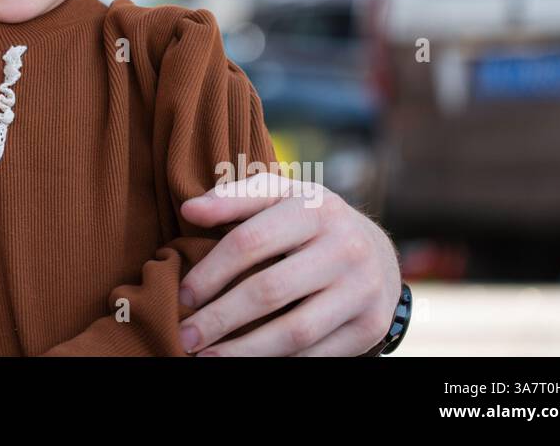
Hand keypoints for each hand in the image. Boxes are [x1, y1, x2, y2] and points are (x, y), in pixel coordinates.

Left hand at [176, 172, 399, 355]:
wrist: (377, 252)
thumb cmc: (308, 221)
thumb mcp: (277, 196)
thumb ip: (233, 199)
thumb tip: (189, 209)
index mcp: (316, 209)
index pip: (250, 241)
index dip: (211, 272)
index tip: (183, 295)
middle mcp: (345, 247)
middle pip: (270, 291)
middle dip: (220, 318)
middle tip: (186, 337)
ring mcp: (362, 289)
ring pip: (295, 331)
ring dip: (245, 351)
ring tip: (209, 358)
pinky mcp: (370, 326)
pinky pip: (317, 354)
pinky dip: (278, 362)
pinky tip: (248, 361)